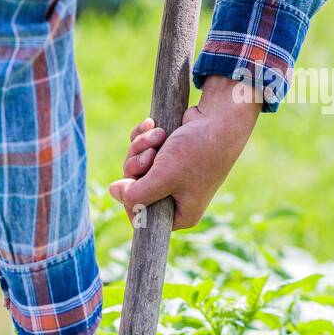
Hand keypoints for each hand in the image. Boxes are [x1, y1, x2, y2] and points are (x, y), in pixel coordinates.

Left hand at [109, 75, 259, 229]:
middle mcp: (176, 197)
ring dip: (141, 147)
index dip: (130, 200)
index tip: (130, 184)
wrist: (220, 116)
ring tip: (156, 135)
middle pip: (136, 189)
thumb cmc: (197, 151)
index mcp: (180, 214)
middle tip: (149, 156)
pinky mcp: (169, 153)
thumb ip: (136, 194)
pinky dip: (144, 136)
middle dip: (136, 167)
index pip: (142, 218)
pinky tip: (150, 124)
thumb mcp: (163, 178)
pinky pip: (143, 149)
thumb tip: (113, 192)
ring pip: (138, 166)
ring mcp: (173, 174)